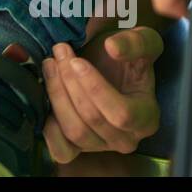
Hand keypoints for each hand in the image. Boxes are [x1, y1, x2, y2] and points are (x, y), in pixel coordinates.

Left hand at [42, 26, 162, 162]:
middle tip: (58, 53)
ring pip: (75, 131)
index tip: (76, 61)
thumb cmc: (126, 54)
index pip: (122, 114)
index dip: (95, 88)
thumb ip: (135, 42)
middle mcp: (126, 139)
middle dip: (70, 84)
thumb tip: (113, 48)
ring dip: (57, 96)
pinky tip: (45, 99)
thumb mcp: (141, 40)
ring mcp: (100, 146)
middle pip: (92, 120)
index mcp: (146, 117)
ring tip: (50, 64)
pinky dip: (49, 129)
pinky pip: (61, 151)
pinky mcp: (78, 149)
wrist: (106, 63)